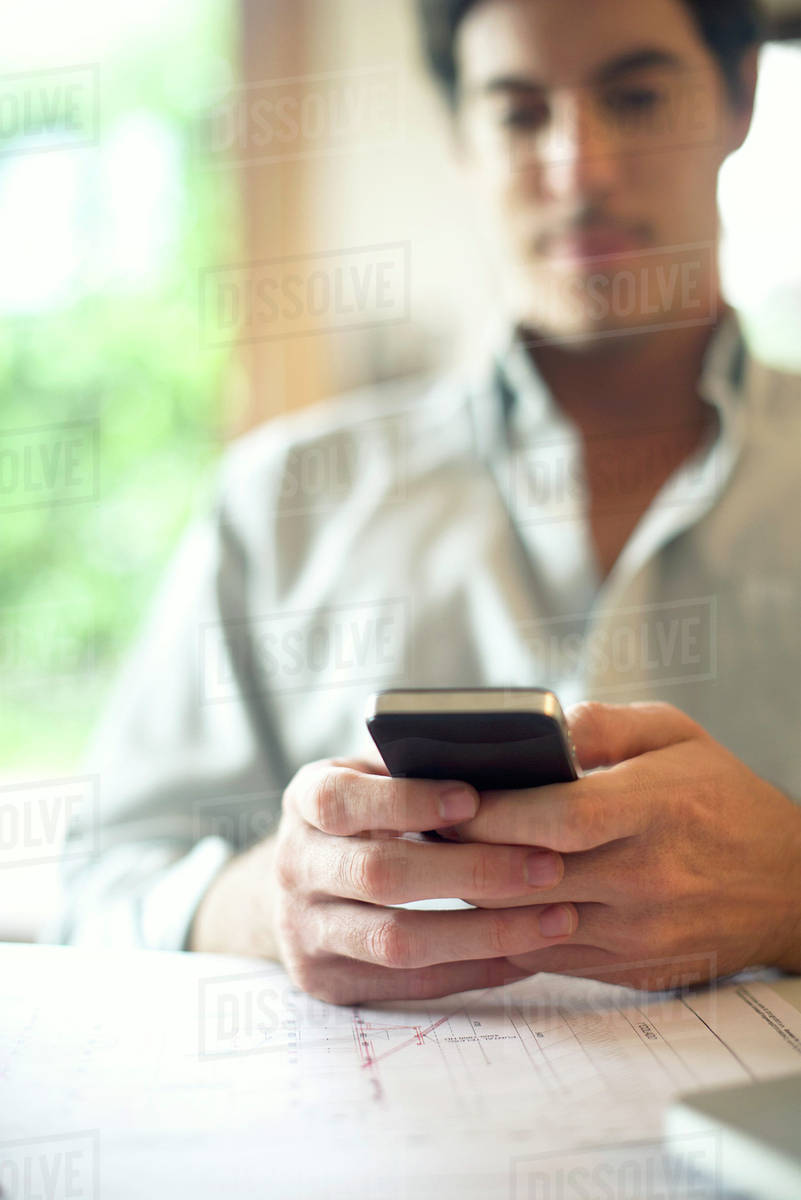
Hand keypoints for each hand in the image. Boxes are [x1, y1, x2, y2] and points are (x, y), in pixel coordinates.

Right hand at [192, 755, 580, 1003]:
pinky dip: (475, 969)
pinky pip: (411, 984)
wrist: (299, 885)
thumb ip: (415, 766)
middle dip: (471, 871)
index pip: (342, 801)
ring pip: (398, 942)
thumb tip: (507, 760)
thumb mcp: (369, 777)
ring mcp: (305, 930)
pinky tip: (529, 955)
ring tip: (558, 917)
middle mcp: (294, 866)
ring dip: (485, 932)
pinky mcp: (327, 981)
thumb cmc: (363, 812)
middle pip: (380, 874)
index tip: (475, 799)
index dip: (406, 801)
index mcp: (304, 801)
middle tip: (548, 865)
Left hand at [440, 702, 800, 989]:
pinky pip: (544, 953)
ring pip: (524, 920)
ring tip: (434, 860)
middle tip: (416, 827)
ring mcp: (636, 931)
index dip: (491, 810)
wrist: (788, 886)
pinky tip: (474, 899)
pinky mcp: (627, 967)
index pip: (556, 816)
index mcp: (657, 808)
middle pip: (527, 873)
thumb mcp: (677, 733)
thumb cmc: (724, 797)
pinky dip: (501, 927)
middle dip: (462, 852)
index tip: (445, 794)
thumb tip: (540, 728)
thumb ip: (604, 724)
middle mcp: (646, 877)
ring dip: (471, 893)